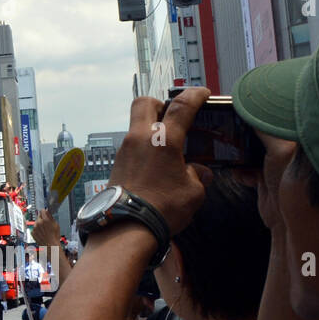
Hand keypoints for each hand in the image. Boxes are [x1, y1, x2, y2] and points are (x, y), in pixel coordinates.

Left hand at [32, 209, 60, 248]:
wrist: (51, 245)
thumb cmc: (55, 236)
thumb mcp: (56, 225)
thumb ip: (51, 217)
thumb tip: (47, 212)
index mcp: (45, 220)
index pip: (42, 211)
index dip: (44, 212)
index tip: (45, 213)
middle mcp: (38, 222)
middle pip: (39, 216)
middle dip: (42, 219)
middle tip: (46, 224)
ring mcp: (34, 227)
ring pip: (36, 222)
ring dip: (39, 224)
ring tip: (44, 230)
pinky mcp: (32, 232)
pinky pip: (34, 228)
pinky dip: (37, 230)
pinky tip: (42, 233)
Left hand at [107, 89, 210, 236]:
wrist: (127, 227)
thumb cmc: (162, 208)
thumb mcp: (193, 192)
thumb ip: (197, 175)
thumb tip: (199, 171)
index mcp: (162, 140)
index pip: (180, 106)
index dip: (194, 96)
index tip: (202, 93)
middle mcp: (139, 138)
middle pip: (144, 103)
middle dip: (160, 103)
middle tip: (174, 115)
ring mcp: (124, 150)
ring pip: (135, 125)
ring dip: (151, 128)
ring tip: (169, 146)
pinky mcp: (116, 163)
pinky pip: (131, 145)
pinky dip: (144, 147)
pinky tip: (156, 164)